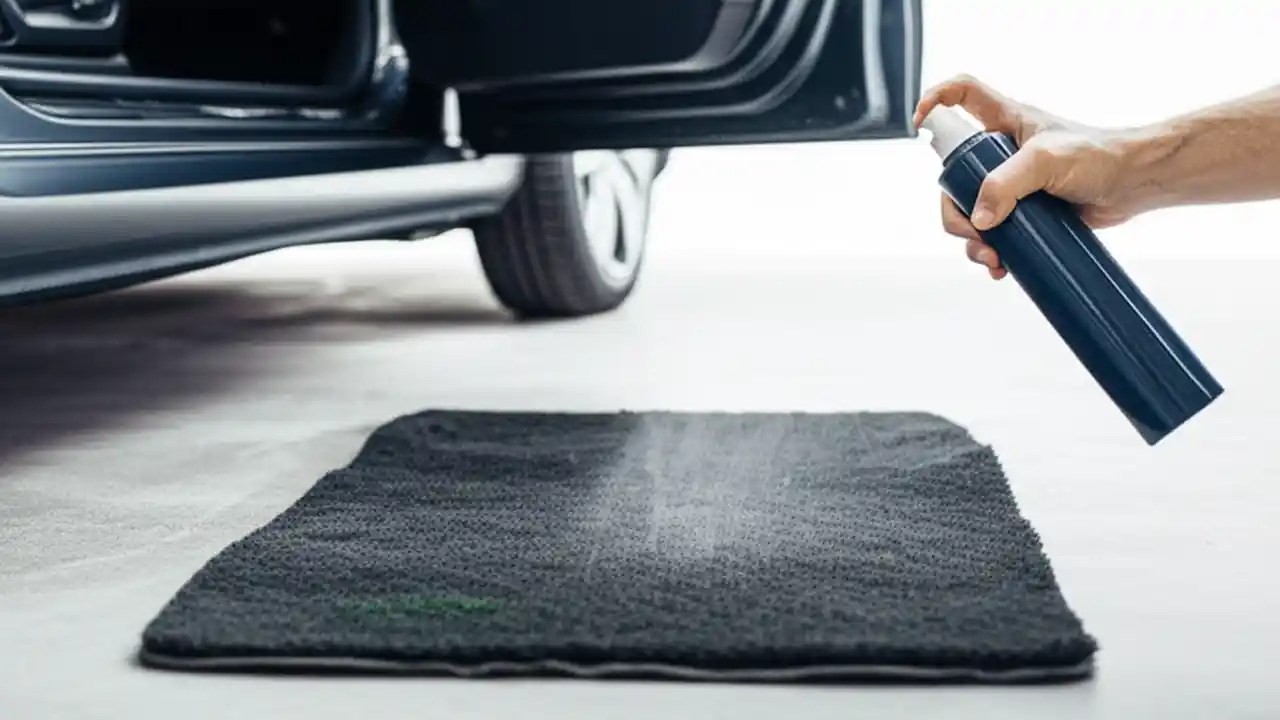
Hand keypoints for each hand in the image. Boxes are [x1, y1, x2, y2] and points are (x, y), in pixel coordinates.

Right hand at [914, 75, 1142, 279]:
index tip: (919, 123)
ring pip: (970, 213)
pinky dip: (991, 253)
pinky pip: (994, 235)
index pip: (962, 94)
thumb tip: (980, 220)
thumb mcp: (1046, 162)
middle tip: (973, 234)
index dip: (936, 101)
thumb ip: (1006, 185)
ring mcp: (1012, 185)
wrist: (1135, 185)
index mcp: (1005, 122)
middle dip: (953, 211)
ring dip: (972, 242)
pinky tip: (1002, 267)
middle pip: (953, 176)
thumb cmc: (1099, 156)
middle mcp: (1002, 152)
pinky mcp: (1025, 213)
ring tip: (993, 260)